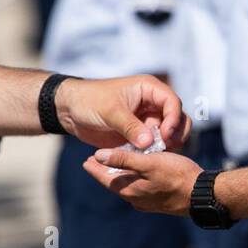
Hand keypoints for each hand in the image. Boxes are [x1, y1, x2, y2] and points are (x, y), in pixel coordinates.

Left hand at [55, 75, 190, 151]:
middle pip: (176, 117)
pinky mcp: (139, 132)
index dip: (173, 118)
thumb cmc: (90, 101)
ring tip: (160, 154)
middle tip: (168, 147)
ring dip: (166, 143)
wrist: (71, 110)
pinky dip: (154, 150)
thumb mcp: (111, 112)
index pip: (172, 102)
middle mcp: (152, 103)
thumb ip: (130, 127)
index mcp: (149, 89)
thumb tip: (149, 143)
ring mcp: (147, 118)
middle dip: (174, 133)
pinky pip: (153, 142)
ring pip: (168, 131)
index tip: (167, 135)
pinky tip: (150, 158)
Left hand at [82, 148, 202, 215]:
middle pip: (115, 183)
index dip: (95, 168)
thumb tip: (98, 156)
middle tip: (97, 160)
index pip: (105, 178)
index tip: (86, 160)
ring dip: (120, 175)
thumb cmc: (176, 175)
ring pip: (127, 186)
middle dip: (106, 171)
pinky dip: (133, 179)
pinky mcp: (158, 201)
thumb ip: (123, 159)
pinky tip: (138, 175)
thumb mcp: (148, 162)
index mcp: (130, 189)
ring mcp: (147, 202)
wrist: (201, 194)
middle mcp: (135, 198)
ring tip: (116, 165)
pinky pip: (139, 189)